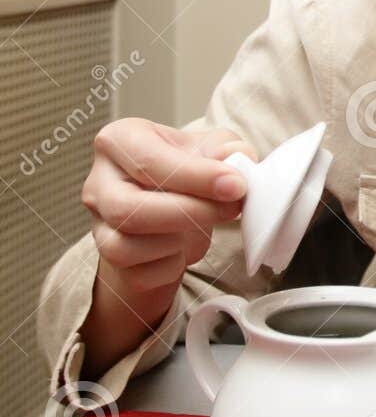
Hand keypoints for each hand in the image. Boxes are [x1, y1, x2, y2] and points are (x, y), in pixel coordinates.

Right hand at [81, 119, 257, 292]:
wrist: (169, 215)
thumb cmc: (184, 174)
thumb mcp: (208, 148)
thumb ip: (225, 147)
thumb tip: (233, 156)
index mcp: (118, 141)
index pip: (147, 160)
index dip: (196, 175)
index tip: (236, 185)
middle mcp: (99, 183)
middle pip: (128, 209)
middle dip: (188, 213)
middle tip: (231, 209)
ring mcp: (99, 226)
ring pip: (126, 247)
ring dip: (178, 241)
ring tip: (204, 225)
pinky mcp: (110, 262)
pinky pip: (140, 274)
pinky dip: (171, 265)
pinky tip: (185, 246)